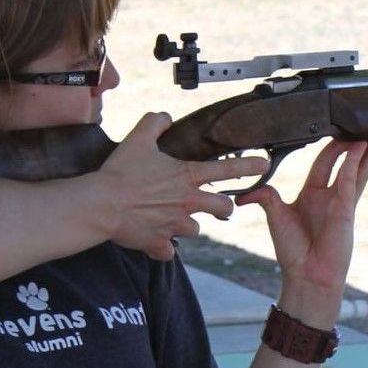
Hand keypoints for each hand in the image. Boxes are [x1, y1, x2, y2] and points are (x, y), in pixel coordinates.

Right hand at [94, 112, 270, 260]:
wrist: (102, 204)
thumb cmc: (121, 171)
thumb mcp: (138, 139)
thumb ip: (155, 123)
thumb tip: (164, 117)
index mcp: (187, 177)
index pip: (226, 169)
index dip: (249, 166)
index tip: (264, 166)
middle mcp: (188, 203)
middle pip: (224, 209)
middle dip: (224, 207)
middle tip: (217, 204)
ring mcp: (175, 226)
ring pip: (196, 230)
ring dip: (187, 226)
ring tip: (173, 218)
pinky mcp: (160, 243)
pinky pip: (168, 251)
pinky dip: (163, 247)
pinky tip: (154, 239)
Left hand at [235, 137, 367, 325]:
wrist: (306, 275)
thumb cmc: (293, 251)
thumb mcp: (275, 216)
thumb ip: (265, 197)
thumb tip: (245, 194)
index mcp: (313, 193)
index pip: (325, 161)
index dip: (333, 145)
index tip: (340, 130)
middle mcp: (331, 195)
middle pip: (350, 161)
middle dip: (359, 142)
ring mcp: (342, 201)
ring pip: (360, 168)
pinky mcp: (347, 208)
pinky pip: (351, 179)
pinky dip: (355, 162)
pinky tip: (361, 146)